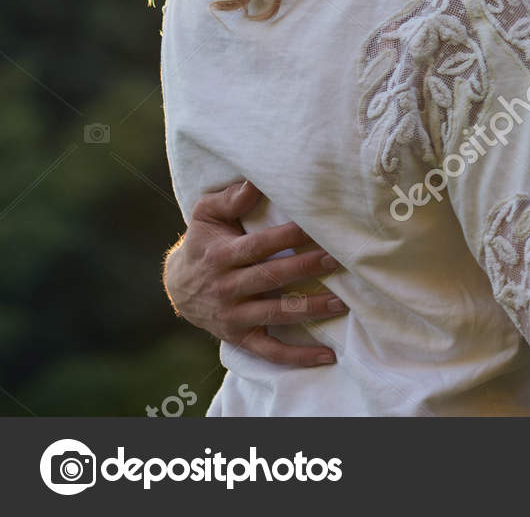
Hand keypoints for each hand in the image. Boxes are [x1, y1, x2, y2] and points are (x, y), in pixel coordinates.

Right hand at [164, 180, 347, 366]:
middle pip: (272, 278)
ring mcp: (233, 316)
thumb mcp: (207, 215)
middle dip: (307, 267)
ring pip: (276, 314)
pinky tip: (327, 356)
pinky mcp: (240, 337)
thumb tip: (255, 181)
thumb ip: (230, 198)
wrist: (179, 286)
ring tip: (342, 301)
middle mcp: (226, 288)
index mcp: (221, 257)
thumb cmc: (204, 241)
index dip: (288, 236)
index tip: (318, 226)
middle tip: (339, 258)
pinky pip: (271, 351)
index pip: (259, 245)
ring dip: (310, 309)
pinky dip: (298, 357)